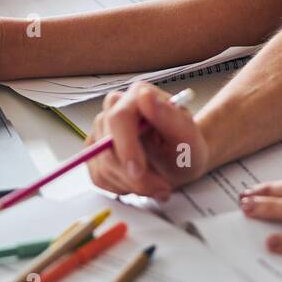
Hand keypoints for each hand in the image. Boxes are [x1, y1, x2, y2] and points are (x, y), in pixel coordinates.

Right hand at [85, 82, 210, 200]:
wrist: (182, 160)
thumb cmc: (186, 145)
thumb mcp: (186, 134)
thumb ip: (168, 115)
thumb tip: (145, 96)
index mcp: (138, 95)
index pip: (118, 118)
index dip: (126, 147)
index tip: (138, 171)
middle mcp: (115, 108)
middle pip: (106, 147)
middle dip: (133, 176)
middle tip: (160, 187)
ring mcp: (102, 129)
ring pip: (101, 165)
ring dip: (131, 184)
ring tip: (156, 185)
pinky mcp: (95, 151)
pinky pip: (98, 176)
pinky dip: (121, 187)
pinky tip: (139, 183)